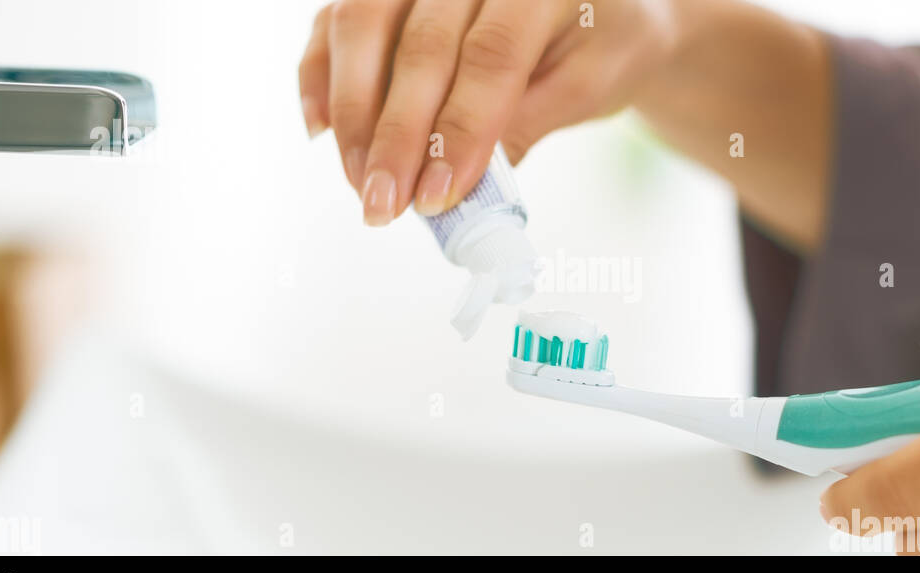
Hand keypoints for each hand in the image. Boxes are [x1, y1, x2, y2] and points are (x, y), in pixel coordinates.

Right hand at [298, 0, 678, 224]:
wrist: (597, 5)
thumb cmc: (600, 43)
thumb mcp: (588, 85)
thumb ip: (528, 123)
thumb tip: (464, 186)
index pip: (492, 55)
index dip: (460, 131)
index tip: (437, 196)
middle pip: (421, 45)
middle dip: (396, 138)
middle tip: (383, 206)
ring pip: (363, 25)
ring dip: (353, 114)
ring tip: (362, 183)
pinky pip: (336, 20)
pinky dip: (320, 75)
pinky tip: (322, 130)